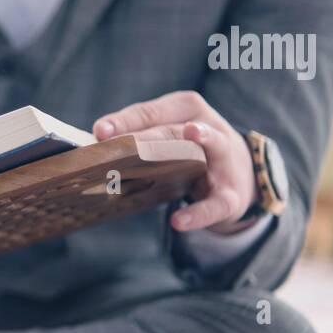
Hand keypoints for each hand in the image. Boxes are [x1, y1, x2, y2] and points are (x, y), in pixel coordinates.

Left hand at [93, 90, 256, 233]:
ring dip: (202, 138)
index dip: (126, 120)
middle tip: (118, 145)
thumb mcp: (167, 137)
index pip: (151, 111)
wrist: (239, 178)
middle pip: (174, 129)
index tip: (99, 131)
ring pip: (212, 145)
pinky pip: (215, 203)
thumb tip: (92, 146)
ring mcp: (223, 161)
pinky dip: (198, 213)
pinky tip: (178, 221)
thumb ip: (136, 137)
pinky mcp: (230, 195)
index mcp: (186, 110)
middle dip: (147, 136)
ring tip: (190, 133)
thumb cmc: (188, 151)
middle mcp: (208, 128)